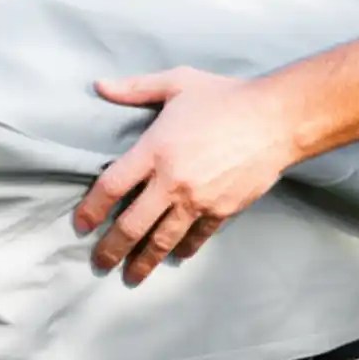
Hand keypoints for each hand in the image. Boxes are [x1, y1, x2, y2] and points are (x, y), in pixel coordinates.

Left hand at [75, 67, 301, 285]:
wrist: (278, 118)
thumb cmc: (226, 97)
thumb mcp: (177, 83)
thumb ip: (135, 88)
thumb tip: (99, 85)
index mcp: (155, 150)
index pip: (111, 187)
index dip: (91, 209)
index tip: (81, 225)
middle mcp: (172, 181)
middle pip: (131, 225)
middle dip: (112, 248)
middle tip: (99, 262)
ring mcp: (197, 200)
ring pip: (162, 240)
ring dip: (144, 261)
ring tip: (131, 276)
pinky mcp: (222, 210)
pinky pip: (196, 237)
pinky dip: (183, 249)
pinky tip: (174, 257)